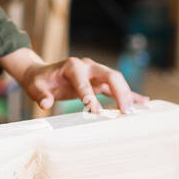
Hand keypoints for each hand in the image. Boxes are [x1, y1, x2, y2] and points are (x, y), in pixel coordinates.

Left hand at [0, 46, 148, 114]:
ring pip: (116, 80)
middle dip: (120, 92)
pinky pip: (116, 87)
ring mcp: (95, 72)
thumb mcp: (35, 87)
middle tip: (125, 111)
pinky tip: (143, 101)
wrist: (41, 74)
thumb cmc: (39, 81)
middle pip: (110, 75)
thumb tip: (45, 103)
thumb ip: (41, 95)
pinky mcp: (99, 81)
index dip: (90, 96)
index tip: (95, 112)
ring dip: (126, 95)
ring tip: (133, 112)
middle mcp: (87, 66)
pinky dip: (129, 94)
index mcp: (72, 66)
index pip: (84, 82)